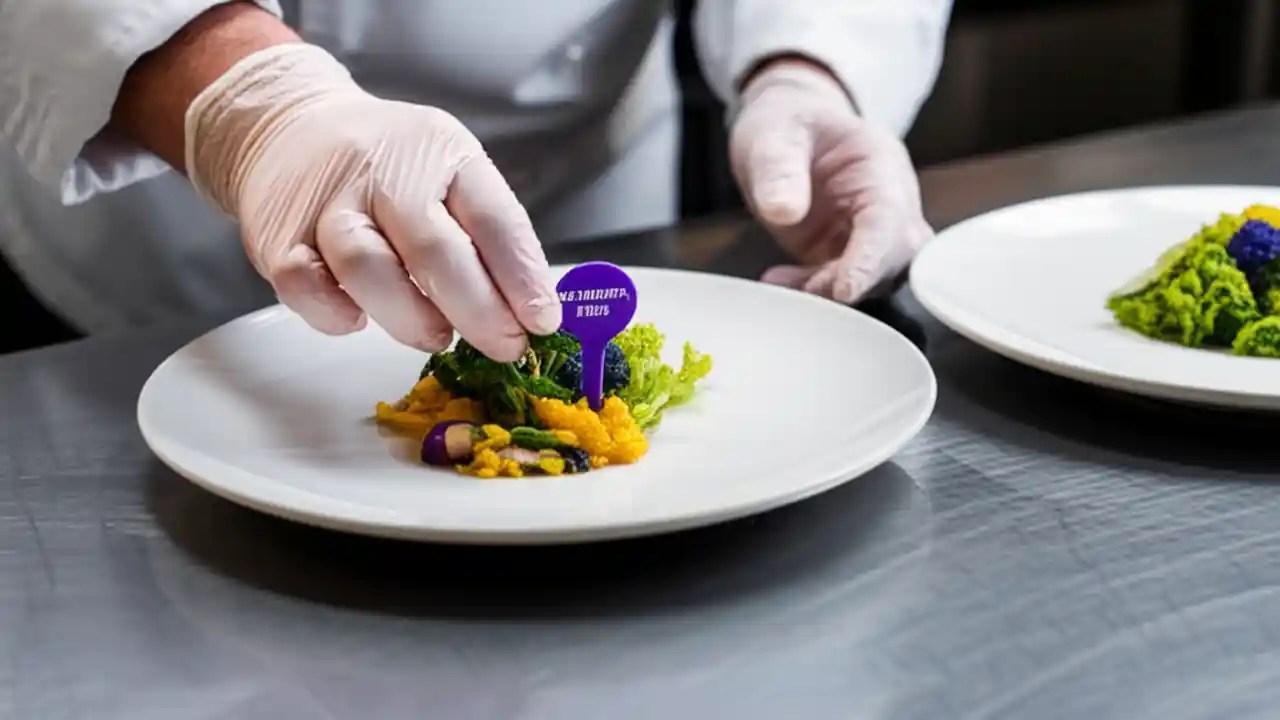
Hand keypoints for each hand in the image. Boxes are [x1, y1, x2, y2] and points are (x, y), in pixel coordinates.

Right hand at [185, 44, 559, 360]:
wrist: (287, 126)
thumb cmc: (389, 164)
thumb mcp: (450, 172)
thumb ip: (486, 235)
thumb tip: (528, 313)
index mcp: (441, 152)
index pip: (493, 217)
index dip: (522, 277)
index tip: (543, 321)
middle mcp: (382, 172)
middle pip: (434, 250)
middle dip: (479, 311)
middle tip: (503, 346)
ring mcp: (326, 204)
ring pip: (368, 269)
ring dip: (411, 317)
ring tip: (436, 335)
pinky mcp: (278, 236)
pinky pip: (305, 288)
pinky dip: (336, 315)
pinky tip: (359, 318)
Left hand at [730, 59, 933, 303]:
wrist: (785, 129)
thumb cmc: (787, 123)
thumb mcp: (773, 135)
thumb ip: (778, 169)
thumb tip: (783, 211)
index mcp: (880, 166)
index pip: (890, 220)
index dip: (871, 259)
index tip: (845, 288)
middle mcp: (887, 202)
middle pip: (897, 257)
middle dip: (858, 281)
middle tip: (808, 288)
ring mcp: (867, 231)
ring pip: (874, 279)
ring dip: (830, 290)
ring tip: (782, 280)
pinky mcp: (845, 252)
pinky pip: (841, 283)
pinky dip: (810, 289)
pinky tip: (778, 279)